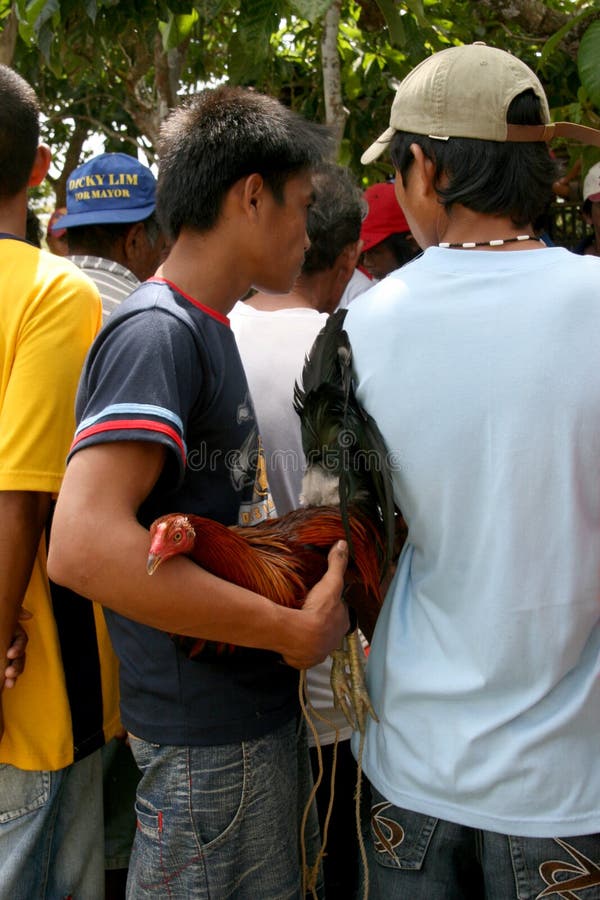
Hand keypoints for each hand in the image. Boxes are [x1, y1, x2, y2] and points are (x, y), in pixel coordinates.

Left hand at [3, 608, 31, 688]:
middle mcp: (13, 644)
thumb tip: (28, 615)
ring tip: (9, 683)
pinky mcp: (3, 663)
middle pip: (20, 657)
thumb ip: (16, 614)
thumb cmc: (1, 616)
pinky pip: (9, 672)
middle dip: (17, 667)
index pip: (22, 641)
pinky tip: (7, 685)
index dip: (18, 648)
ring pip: (16, 666)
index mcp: (14, 632)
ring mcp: (7, 655)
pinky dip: (9, 679)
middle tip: (9, 673)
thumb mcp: (4, 614)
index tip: (10, 655)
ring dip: (14, 675)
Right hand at [281, 540, 348, 669]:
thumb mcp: (330, 582)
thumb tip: (343, 544)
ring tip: (299, 626)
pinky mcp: (305, 659)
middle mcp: (334, 640)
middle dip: (323, 622)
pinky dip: (298, 648)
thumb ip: (337, 564)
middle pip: (330, 629)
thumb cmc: (318, 610)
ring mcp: (320, 651)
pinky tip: (291, 639)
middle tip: (309, 613)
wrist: (300, 636)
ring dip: (310, 636)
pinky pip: (302, 653)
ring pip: (317, 642)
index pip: (341, 612)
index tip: (324, 601)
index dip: (334, 606)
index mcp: (343, 622)